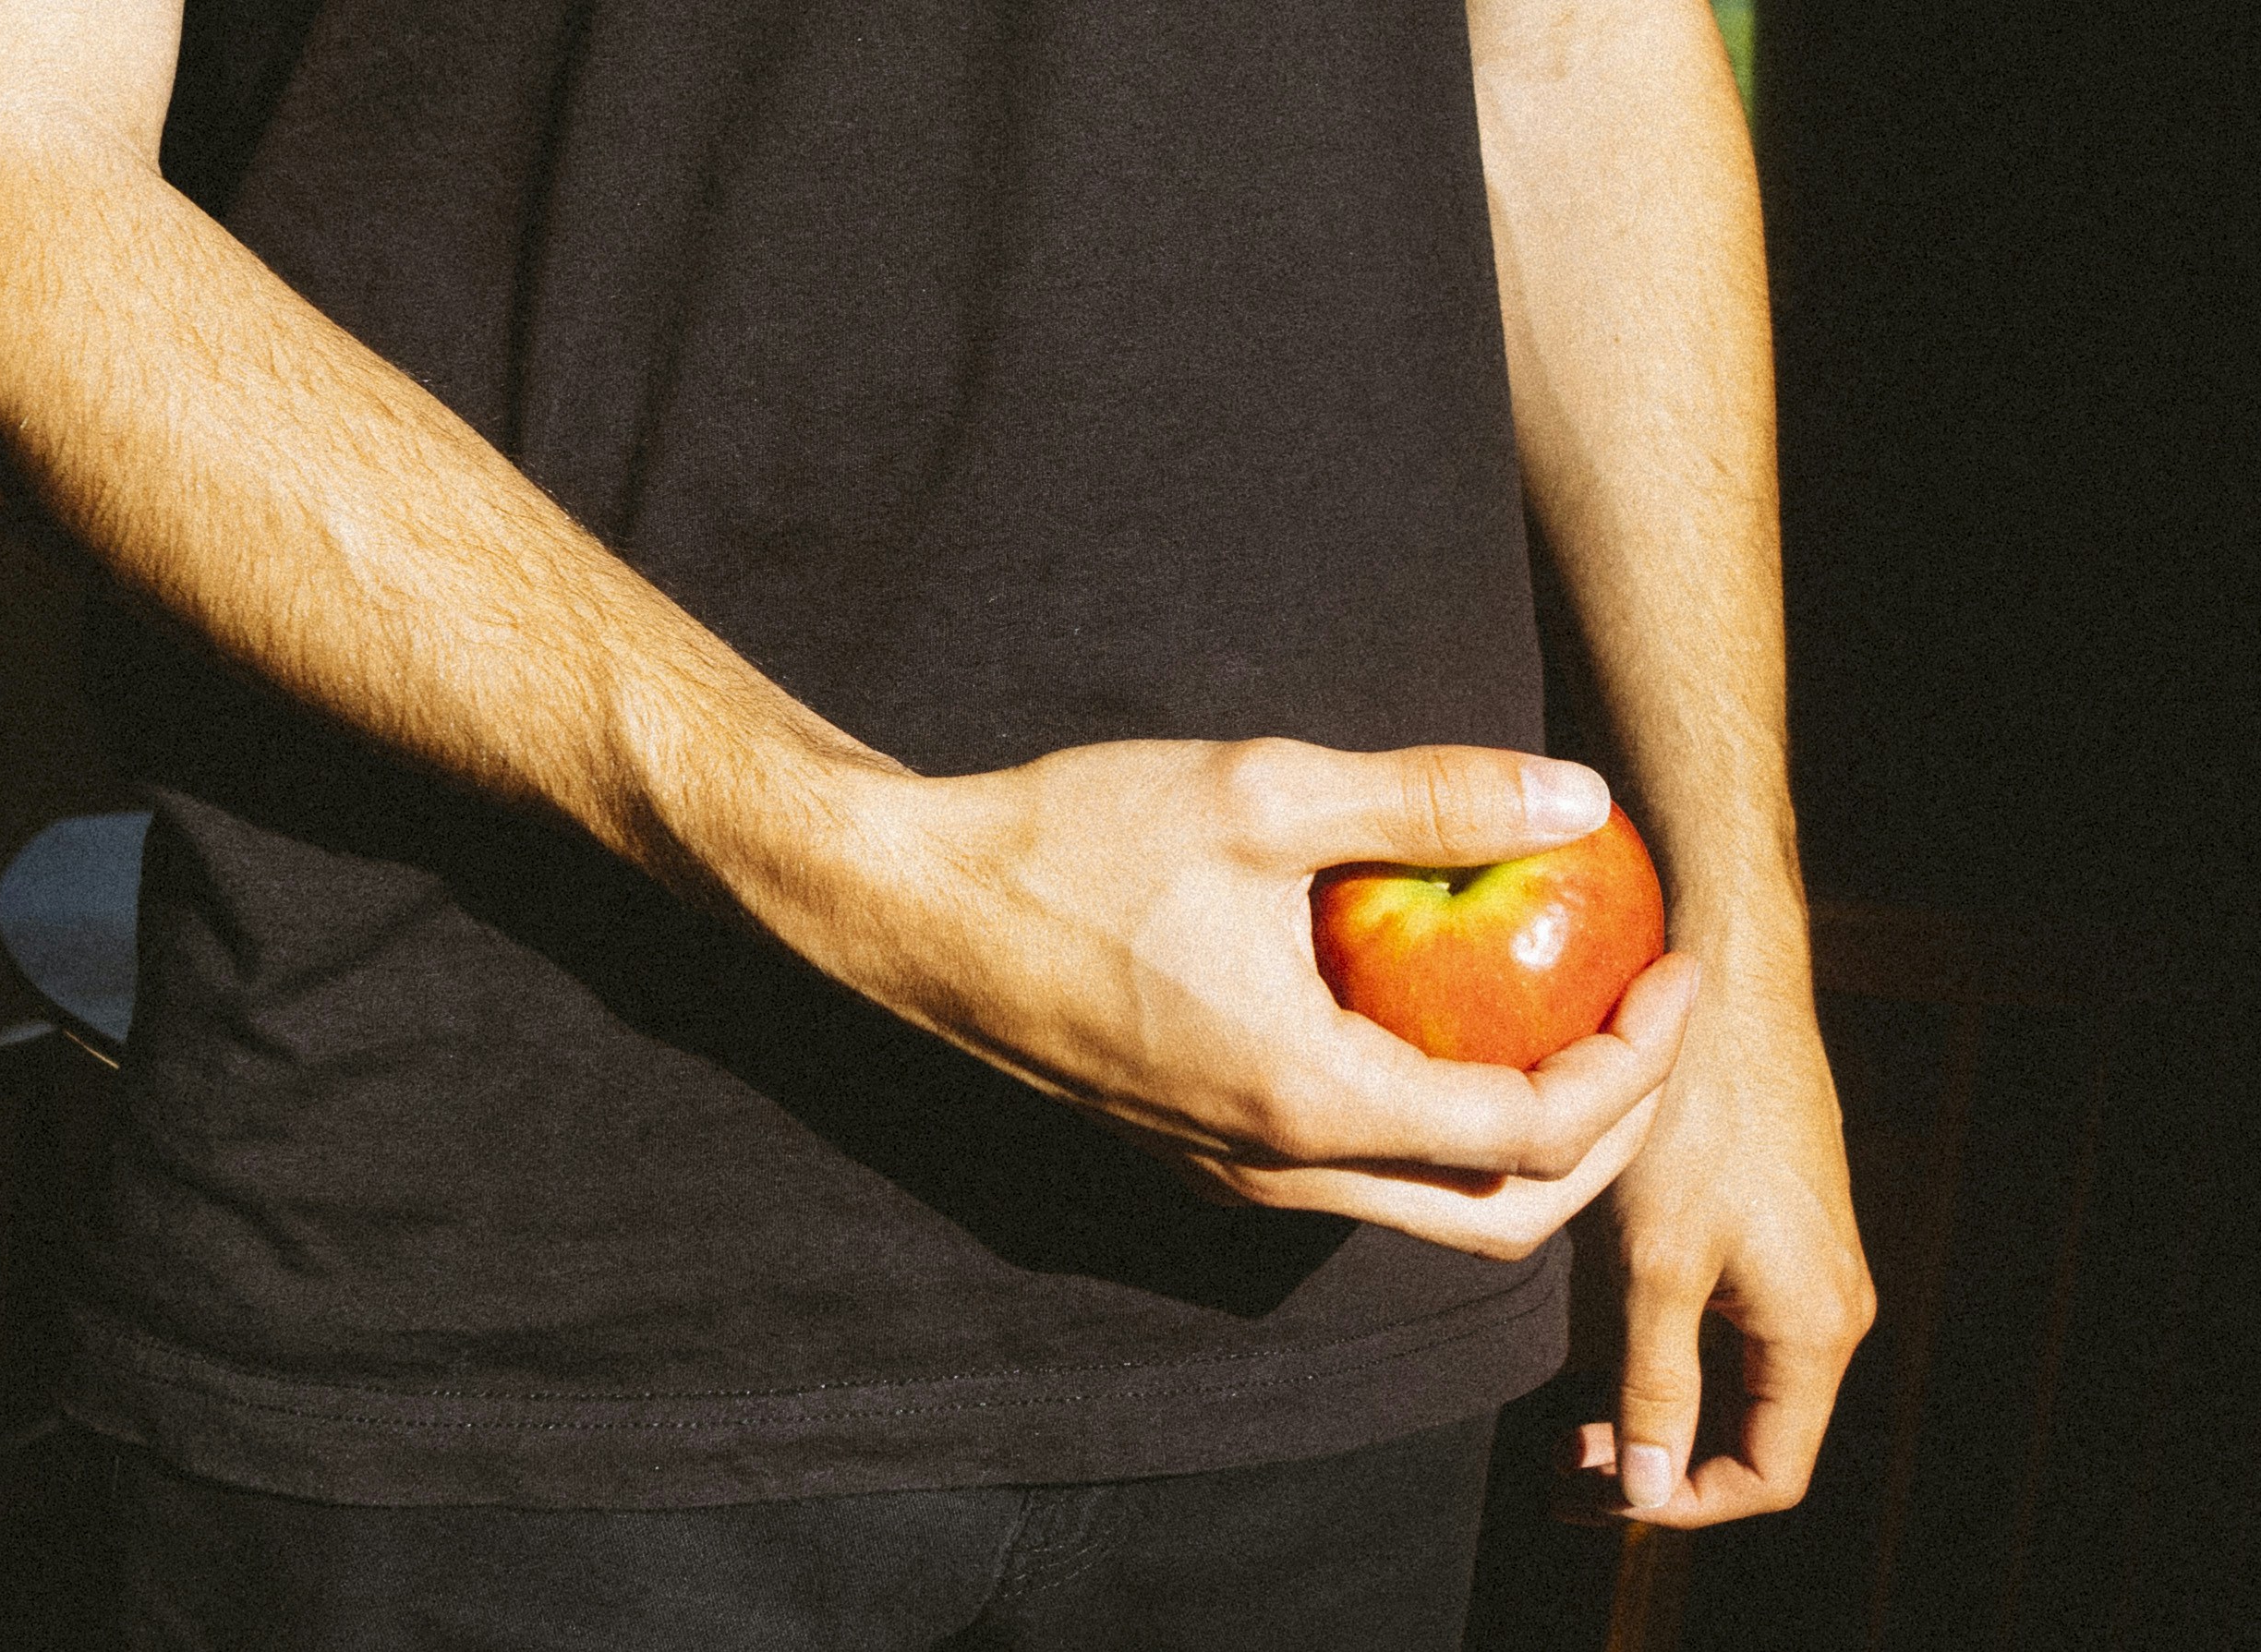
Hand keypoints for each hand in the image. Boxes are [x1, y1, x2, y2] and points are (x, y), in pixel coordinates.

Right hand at [786, 738, 1699, 1259]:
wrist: (907, 910)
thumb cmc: (1068, 843)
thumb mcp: (1259, 791)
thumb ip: (1427, 799)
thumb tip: (1578, 798)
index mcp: (1311, 1097)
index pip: (1537, 1137)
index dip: (1640, 1065)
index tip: (1677, 969)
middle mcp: (1277, 1169)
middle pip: (1501, 1214)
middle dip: (1607, 1134)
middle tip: (1647, 1021)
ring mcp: (1230, 1175)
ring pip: (1424, 1209)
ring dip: (1521, 1141)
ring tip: (1565, 1023)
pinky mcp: (1193, 1153)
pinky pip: (1351, 1177)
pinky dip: (1432, 1127)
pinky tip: (1436, 1023)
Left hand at [1556, 966, 1875, 1524]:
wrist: (1726, 992)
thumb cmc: (1691, 1119)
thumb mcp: (1656, 1262)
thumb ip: (1654, 1383)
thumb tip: (1646, 1495)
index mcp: (1816, 1331)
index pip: (1769, 1474)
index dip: (1682, 1503)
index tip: (1597, 1491)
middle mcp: (1832, 1307)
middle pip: (1755, 1435)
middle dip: (1662, 1464)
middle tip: (1563, 1462)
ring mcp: (1811, 1263)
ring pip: (1739, 1380)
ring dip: (1661, 1408)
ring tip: (1571, 1415)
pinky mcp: (1780, 1224)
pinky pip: (1734, 1325)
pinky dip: (1671, 1352)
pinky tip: (1602, 1335)